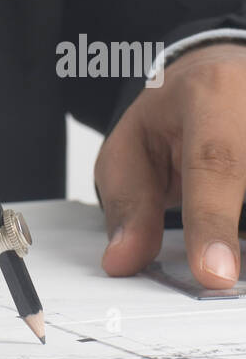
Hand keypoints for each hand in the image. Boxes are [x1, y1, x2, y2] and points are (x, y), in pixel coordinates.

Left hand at [94, 42, 245, 286]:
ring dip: (244, 237)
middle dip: (239, 241)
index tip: (213, 275)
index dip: (214, 222)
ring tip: (228, 253)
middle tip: (220, 281)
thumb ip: (128, 203)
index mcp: (211, 94)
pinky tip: (238, 239)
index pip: (216, 162)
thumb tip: (125, 260)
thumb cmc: (175, 115)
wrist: (220, 76)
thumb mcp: (132, 145)